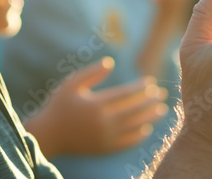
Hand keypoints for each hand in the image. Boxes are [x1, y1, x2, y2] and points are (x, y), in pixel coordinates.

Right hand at [25, 57, 168, 156]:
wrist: (49, 136)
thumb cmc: (59, 106)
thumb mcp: (71, 85)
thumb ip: (91, 73)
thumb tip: (111, 62)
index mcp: (96, 104)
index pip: (125, 94)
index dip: (139, 88)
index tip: (150, 82)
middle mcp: (103, 122)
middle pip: (134, 110)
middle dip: (149, 101)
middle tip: (162, 94)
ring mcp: (105, 137)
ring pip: (134, 127)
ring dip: (150, 118)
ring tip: (161, 110)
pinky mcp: (104, 149)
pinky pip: (127, 143)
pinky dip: (139, 136)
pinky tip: (146, 129)